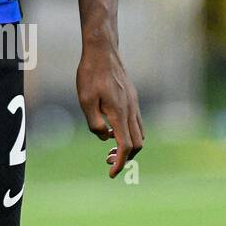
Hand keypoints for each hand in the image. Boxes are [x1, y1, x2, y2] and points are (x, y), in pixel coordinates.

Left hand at [76, 38, 143, 177]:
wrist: (103, 51)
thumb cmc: (91, 74)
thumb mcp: (85, 101)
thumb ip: (94, 124)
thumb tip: (104, 138)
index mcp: (119, 113)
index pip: (125, 146)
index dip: (120, 163)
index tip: (111, 174)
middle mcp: (131, 111)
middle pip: (137, 144)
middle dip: (125, 157)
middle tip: (107, 161)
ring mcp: (134, 104)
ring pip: (139, 134)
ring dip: (128, 146)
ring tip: (109, 149)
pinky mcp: (133, 99)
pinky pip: (136, 123)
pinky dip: (129, 134)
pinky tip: (112, 130)